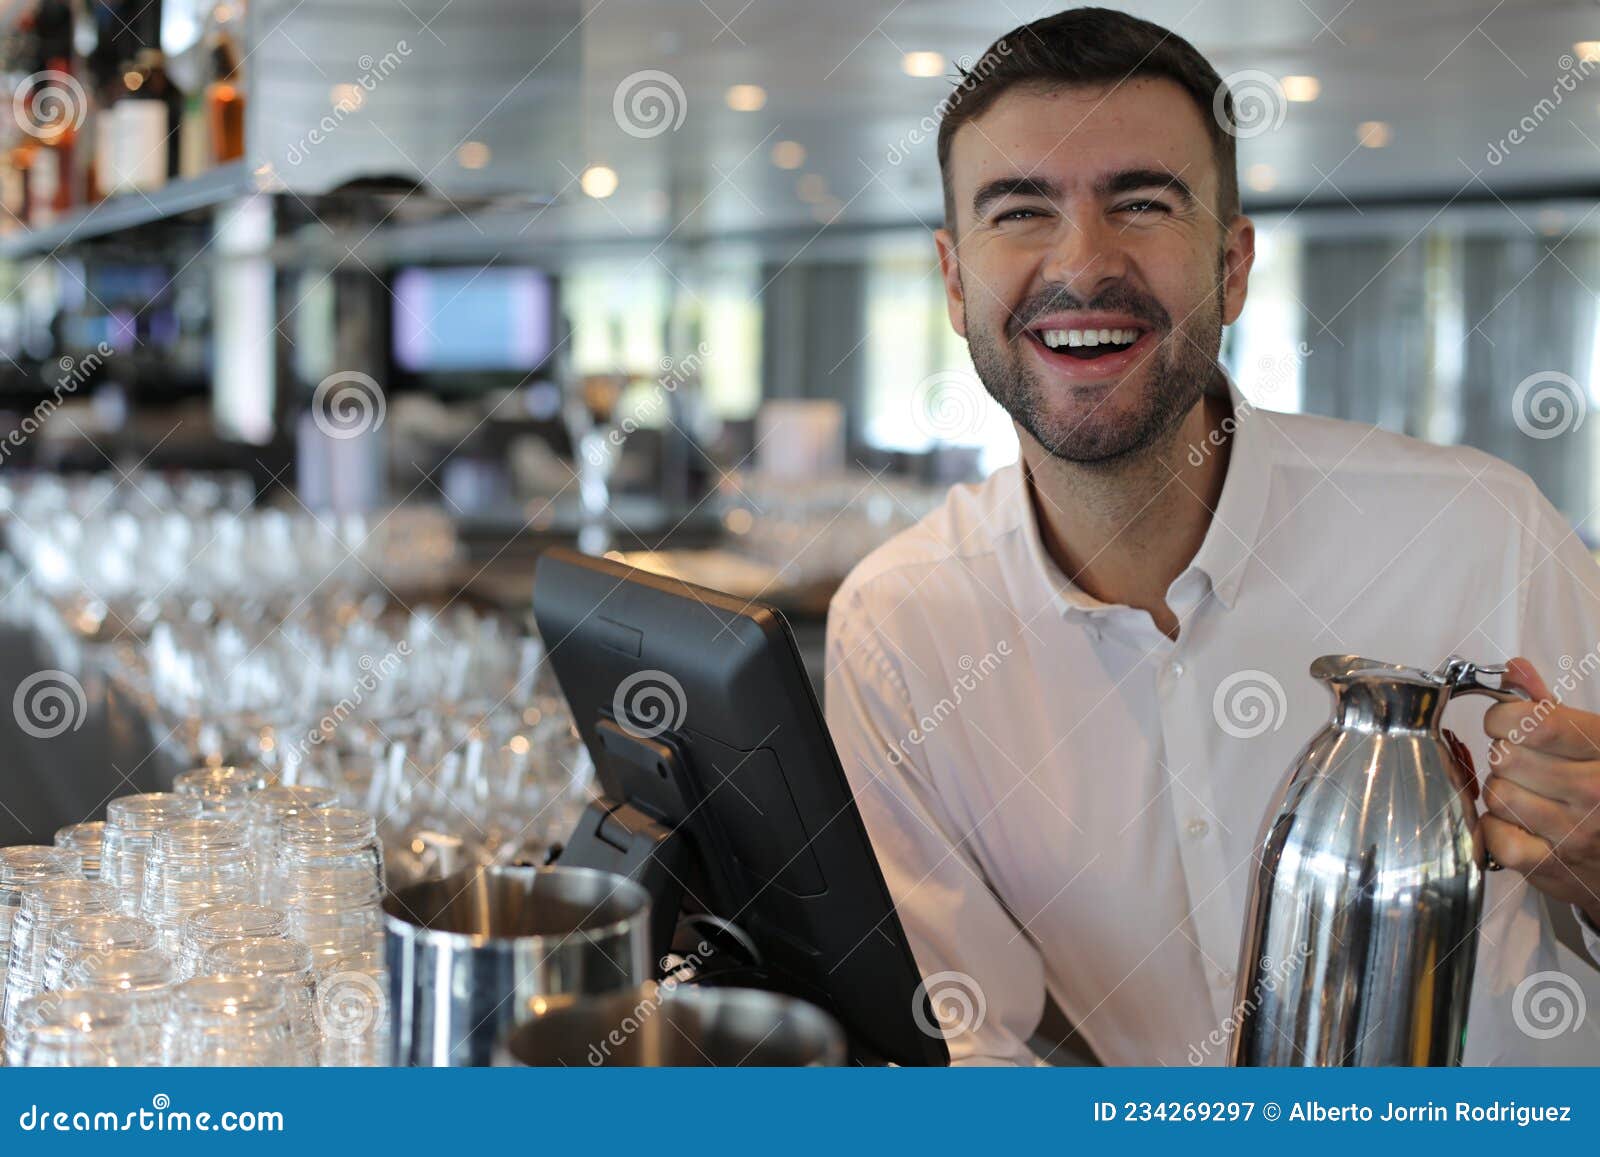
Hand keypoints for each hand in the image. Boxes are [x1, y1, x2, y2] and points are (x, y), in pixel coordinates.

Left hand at [1481, 657, 1599, 927]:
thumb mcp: (1595, 742)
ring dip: (1502, 791)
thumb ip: (1551, 707)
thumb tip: (1514, 669)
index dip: (1505, 718)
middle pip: (1506, 757)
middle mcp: (1597, 791)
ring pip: (1496, 793)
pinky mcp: (1553, 867)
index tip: (1507, 724)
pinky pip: (1495, 835)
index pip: (1535, 723)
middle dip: (1506, 756)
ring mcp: (1576, 833)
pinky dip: (1497, 828)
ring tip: (1529, 794)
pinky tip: (1519, 823)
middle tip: (1525, 765)